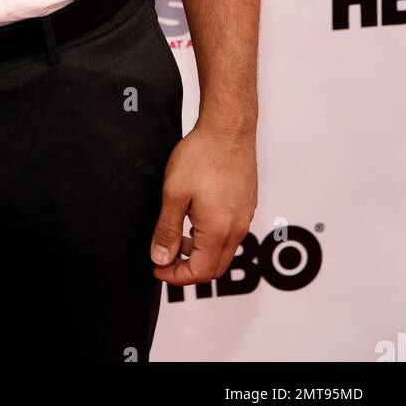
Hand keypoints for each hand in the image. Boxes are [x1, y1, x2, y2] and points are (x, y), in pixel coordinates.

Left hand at [149, 121, 256, 285]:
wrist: (228, 129)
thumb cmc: (202, 156)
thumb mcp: (174, 194)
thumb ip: (167, 230)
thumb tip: (161, 258)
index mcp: (218, 231)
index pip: (200, 273)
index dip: (176, 276)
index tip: (158, 268)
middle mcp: (237, 229)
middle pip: (215, 268)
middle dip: (188, 268)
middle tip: (165, 257)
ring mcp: (245, 216)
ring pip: (224, 250)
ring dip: (200, 252)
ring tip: (177, 236)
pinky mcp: (247, 204)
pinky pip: (231, 233)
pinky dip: (212, 237)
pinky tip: (195, 218)